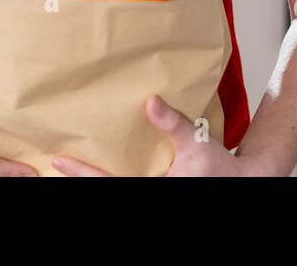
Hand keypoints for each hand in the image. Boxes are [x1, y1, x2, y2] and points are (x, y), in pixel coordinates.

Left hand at [51, 95, 278, 176]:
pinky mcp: (155, 189)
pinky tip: (98, 169)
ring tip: (69, 166)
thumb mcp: (197, 142)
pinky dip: (110, 177)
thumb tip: (151, 102)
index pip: (110, 184)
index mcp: (153, 190)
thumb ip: (173, 123)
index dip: (83, 174)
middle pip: (106, 190)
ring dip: (95, 179)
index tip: (60, 161)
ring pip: (116, 189)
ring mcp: (152, 194)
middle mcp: (149, 195)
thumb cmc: (220, 168)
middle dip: (82, 179)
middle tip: (53, 164)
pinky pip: (127, 184)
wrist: (242, 181)